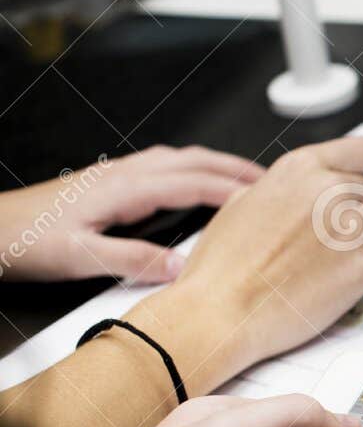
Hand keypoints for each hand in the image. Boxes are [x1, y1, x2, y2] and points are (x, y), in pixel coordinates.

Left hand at [0, 146, 263, 282]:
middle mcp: (123, 173)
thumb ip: (134, 260)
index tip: (268, 199)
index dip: (234, 190)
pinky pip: (165, 165)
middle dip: (236, 168)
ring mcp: (116, 173)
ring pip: (180, 159)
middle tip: (274, 181)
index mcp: (123, 188)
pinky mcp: (109, 181)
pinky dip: (194, 169)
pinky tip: (197, 183)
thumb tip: (181, 267)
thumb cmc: (25, 241)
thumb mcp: (80, 258)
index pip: (194, 183)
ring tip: (245, 179)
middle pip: (194, 161)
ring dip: (217, 165)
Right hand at [123, 136, 362, 392]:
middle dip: (355, 210)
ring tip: (327, 259)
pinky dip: (357, 277)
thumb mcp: (242, 205)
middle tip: (324, 239)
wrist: (220, 313)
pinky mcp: (362, 267)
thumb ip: (283, 191)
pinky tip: (322, 288)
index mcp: (300, 171)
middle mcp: (330, 193)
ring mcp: (350, 230)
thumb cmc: (223, 266)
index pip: (360, 150)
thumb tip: (303, 189)